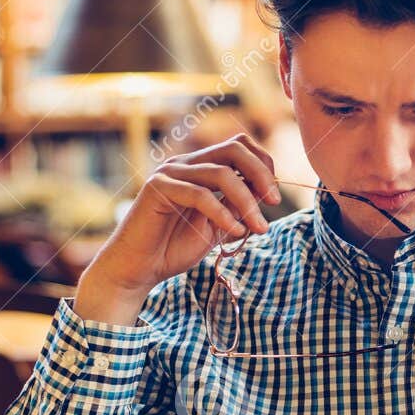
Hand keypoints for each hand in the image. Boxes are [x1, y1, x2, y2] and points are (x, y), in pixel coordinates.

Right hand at [74, 135, 281, 325]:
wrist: (139, 269)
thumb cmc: (174, 248)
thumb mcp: (217, 225)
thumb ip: (237, 206)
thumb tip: (267, 191)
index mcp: (200, 166)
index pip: (239, 145)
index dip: (263, 163)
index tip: (274, 195)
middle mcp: (185, 163)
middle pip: (234, 148)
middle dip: (261, 173)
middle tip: (275, 202)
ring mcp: (170, 172)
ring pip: (221, 172)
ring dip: (247, 201)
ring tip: (259, 228)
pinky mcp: (158, 188)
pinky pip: (200, 195)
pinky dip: (223, 214)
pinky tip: (235, 232)